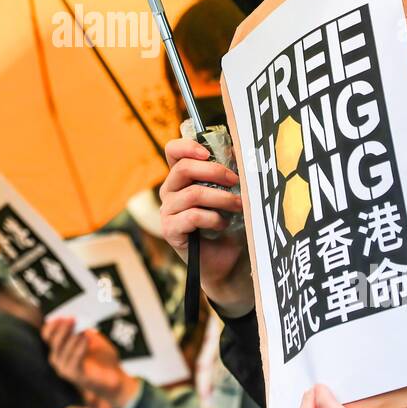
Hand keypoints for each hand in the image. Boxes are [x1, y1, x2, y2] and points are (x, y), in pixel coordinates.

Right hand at [42, 317, 139, 407]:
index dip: (53, 324)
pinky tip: (86, 339)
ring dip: (71, 337)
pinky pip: (74, 360)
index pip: (47, 334)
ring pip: (62, 350)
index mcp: (60, 348)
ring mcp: (64, 369)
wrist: (115, 378)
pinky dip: (79, 348)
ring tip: (81, 328)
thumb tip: (78, 315)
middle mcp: (58, 359)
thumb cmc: (102, 358)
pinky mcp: (75, 376)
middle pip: (53, 341)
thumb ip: (83, 328)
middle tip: (72, 318)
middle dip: (62, 328)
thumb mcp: (92, 338)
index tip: (62, 314)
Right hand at [159, 136, 253, 315]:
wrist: (228, 261)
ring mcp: (167, 211)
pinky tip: (222, 224)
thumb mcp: (232, 193)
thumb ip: (230, 172)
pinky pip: (192, 216)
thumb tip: (239, 151)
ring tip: (238, 206)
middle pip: (183, 169)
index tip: (207, 151)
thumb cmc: (231, 223)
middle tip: (236, 180)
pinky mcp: (170, 230)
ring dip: (221, 198)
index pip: (173, 151)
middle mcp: (170, 191)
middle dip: (214, 171)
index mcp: (181, 177)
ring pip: (192, 194)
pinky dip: (213, 218)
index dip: (187, 146)